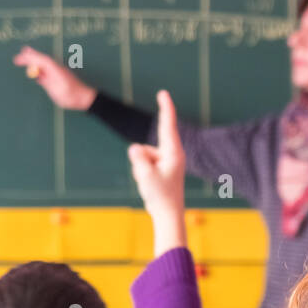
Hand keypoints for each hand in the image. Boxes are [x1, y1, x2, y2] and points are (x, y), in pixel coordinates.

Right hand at [14, 46, 96, 110]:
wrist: (84, 98)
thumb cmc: (71, 96)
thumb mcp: (56, 91)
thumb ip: (47, 82)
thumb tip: (38, 76)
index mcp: (55, 70)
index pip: (40, 60)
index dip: (29, 58)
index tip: (18, 59)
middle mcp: (56, 68)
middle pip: (42, 59)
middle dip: (32, 55)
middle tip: (22, 50)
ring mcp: (59, 71)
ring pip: (45, 62)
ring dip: (36, 59)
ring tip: (27, 54)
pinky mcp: (60, 75)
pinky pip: (48, 68)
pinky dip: (41, 66)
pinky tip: (37, 68)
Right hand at [128, 90, 185, 254]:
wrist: (168, 215)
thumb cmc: (160, 196)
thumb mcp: (145, 175)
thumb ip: (137, 157)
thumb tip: (134, 147)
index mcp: (173, 152)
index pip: (168, 124)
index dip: (165, 107)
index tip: (163, 93)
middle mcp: (172, 154)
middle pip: (145, 147)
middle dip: (141, 163)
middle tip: (152, 181)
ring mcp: (167, 162)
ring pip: (143, 156)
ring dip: (141, 170)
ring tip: (152, 185)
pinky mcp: (162, 168)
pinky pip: (144, 164)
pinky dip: (143, 174)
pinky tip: (151, 186)